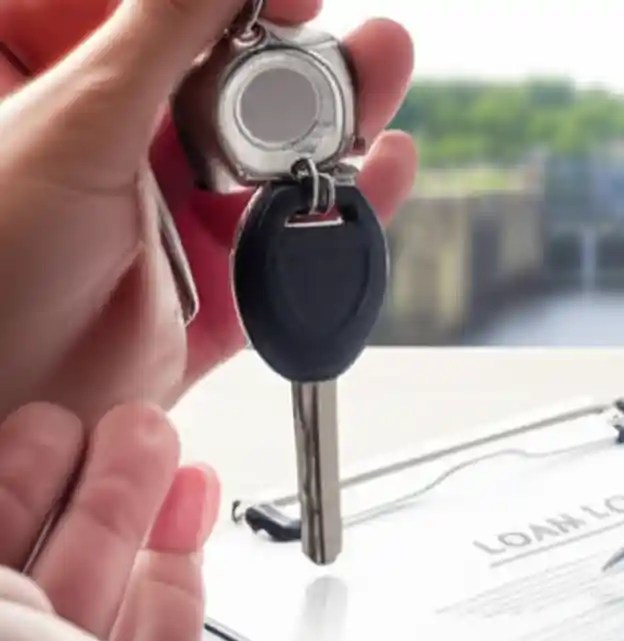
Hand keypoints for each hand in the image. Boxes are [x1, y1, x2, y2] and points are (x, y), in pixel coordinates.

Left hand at [0, 0, 416, 421]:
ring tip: (382, 78)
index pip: (133, 12)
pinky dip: (336, 213)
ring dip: (328, 124)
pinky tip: (380, 170)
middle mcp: (97, 148)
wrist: (0, 412)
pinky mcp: (201, 289)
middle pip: (213, 78)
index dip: (214, 0)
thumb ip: (166, 27)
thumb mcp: (77, 120)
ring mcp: (153, 219)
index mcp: (36, 84)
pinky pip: (283, 244)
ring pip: (257, 157)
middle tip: (342, 37)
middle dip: (289, 56)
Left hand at [0, 402, 216, 640]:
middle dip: (87, 473)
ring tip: (163, 440)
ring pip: (105, 579)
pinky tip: (193, 504)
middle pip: (43, 550)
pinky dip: (180, 556)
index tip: (48, 422)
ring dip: (140, 500)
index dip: (13, 474)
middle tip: (121, 416)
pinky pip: (163, 623)